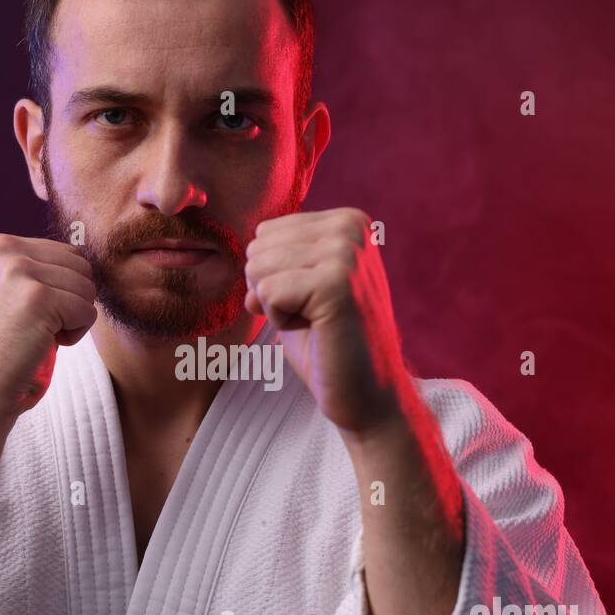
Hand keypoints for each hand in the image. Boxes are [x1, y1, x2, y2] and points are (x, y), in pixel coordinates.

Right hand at [0, 233, 96, 432]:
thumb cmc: (1, 349)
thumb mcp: (8, 292)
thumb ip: (36, 268)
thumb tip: (85, 262)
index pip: (65, 253)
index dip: (60, 291)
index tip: (27, 314)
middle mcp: (3, 249)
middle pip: (81, 265)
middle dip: (71, 301)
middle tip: (35, 327)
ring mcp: (18, 270)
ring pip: (87, 288)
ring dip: (72, 319)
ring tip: (37, 335)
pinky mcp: (38, 297)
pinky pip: (88, 311)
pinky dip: (75, 335)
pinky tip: (43, 344)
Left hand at [244, 207, 408, 434]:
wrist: (368, 393)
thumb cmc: (330, 344)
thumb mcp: (300, 288)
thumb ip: (275, 261)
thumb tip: (246, 258)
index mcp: (347, 222)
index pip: (266, 233)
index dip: (275, 277)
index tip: (314, 302)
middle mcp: (351, 229)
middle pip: (259, 247)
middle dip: (272, 290)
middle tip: (314, 318)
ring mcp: (347, 254)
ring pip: (259, 268)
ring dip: (276, 307)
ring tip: (316, 324)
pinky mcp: (336, 283)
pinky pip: (268, 292)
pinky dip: (279, 321)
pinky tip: (316, 332)